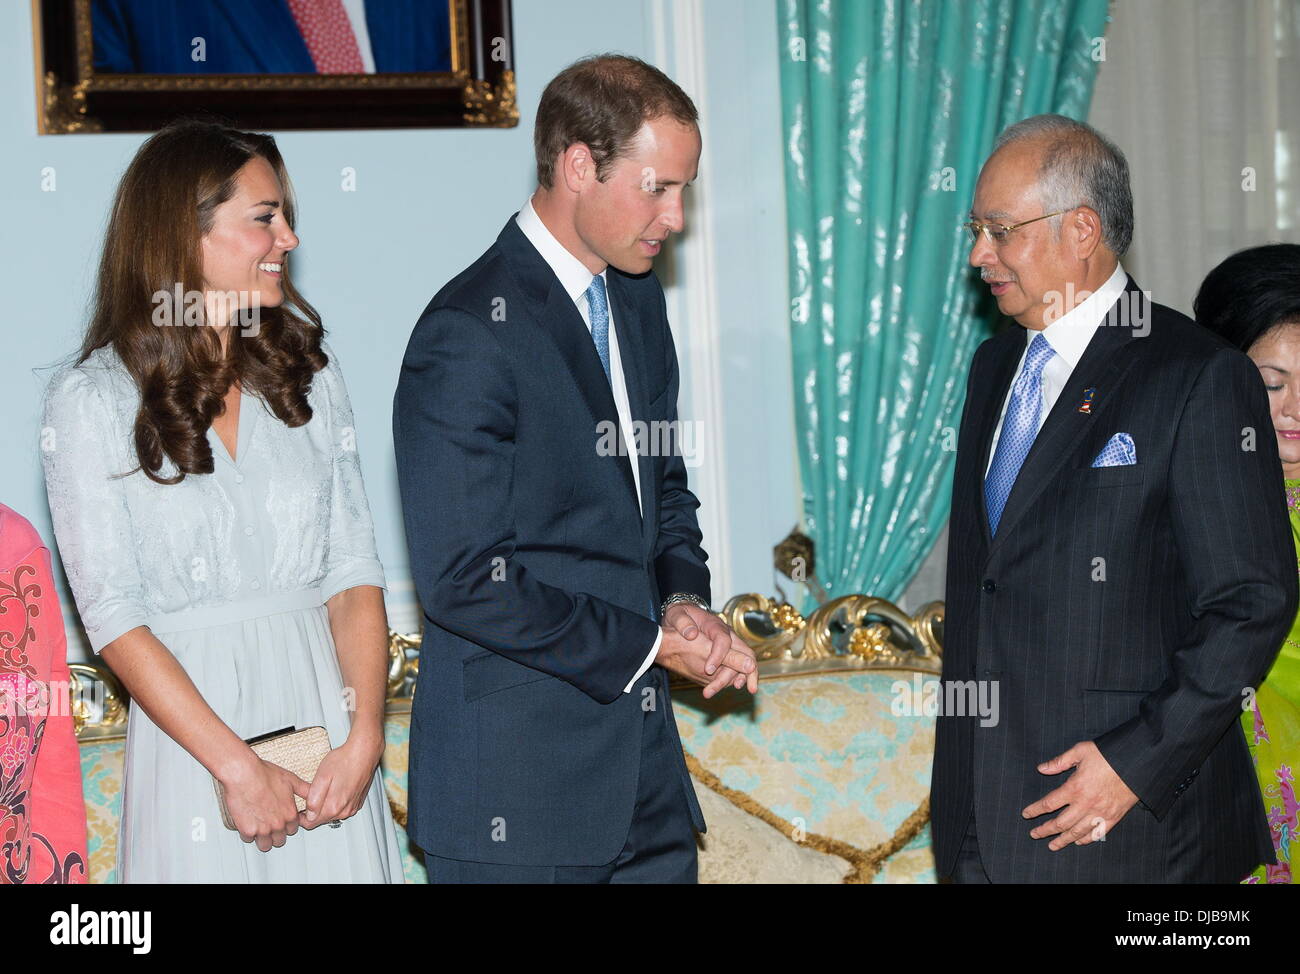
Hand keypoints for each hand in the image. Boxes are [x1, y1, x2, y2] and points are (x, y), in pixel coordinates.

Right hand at [219, 753, 310, 851]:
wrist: (244, 774)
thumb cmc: (264, 774)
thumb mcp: (291, 779)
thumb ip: (304, 790)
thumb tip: (314, 795)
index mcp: (290, 814)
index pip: (292, 830)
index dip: (287, 825)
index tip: (282, 821)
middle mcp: (278, 824)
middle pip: (280, 840)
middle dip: (276, 834)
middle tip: (269, 825)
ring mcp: (263, 829)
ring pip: (265, 845)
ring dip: (262, 838)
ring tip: (259, 828)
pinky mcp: (247, 830)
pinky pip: (248, 839)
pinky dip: (247, 833)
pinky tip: (247, 823)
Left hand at [299, 730, 384, 829]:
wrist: (364, 752)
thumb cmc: (344, 760)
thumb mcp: (322, 777)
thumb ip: (314, 799)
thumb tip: (309, 814)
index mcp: (333, 807)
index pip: (311, 823)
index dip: (301, 816)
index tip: (300, 806)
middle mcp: (345, 811)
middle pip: (321, 819)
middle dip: (313, 811)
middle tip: (311, 794)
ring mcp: (352, 807)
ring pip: (332, 815)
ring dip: (325, 806)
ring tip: (324, 788)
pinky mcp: (358, 801)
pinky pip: (342, 808)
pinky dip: (336, 802)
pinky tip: (336, 788)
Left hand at [658, 604, 758, 697]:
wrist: (682, 617)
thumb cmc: (680, 616)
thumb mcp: (677, 615)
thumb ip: (683, 623)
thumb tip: (691, 634)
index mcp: (715, 625)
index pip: (723, 640)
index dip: (718, 656)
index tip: (707, 670)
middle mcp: (727, 635)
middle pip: (744, 651)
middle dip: (747, 669)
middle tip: (744, 688)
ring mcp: (729, 645)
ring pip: (744, 661)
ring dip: (743, 677)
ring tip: (740, 690)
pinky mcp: (726, 654)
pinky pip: (736, 667)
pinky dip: (736, 678)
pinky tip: (728, 687)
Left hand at [1021, 740, 1138, 849]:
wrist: (1137, 763)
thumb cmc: (1108, 755)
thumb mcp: (1081, 751)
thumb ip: (1059, 762)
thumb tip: (1041, 769)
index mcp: (1074, 787)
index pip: (1049, 803)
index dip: (1035, 810)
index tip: (1026, 814)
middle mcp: (1085, 804)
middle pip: (1060, 823)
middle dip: (1045, 830)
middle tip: (1034, 834)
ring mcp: (1100, 812)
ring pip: (1077, 832)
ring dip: (1063, 840)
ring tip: (1052, 845)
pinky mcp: (1113, 817)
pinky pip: (1097, 833)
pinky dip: (1086, 839)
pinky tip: (1078, 842)